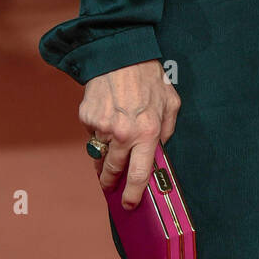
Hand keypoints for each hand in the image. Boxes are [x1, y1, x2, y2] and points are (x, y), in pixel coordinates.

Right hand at [79, 60, 180, 209]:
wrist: (121, 54)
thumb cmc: (149, 78)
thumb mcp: (171, 103)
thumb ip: (166, 130)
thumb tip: (159, 151)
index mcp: (147, 133)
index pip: (139, 175)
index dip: (133, 195)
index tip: (129, 205)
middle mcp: (124, 134)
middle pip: (112, 171)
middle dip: (110, 180)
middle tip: (110, 183)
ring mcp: (102, 127)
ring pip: (99, 154)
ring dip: (103, 155)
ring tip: (110, 146)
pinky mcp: (87, 118)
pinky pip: (91, 134)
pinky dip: (97, 131)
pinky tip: (106, 115)